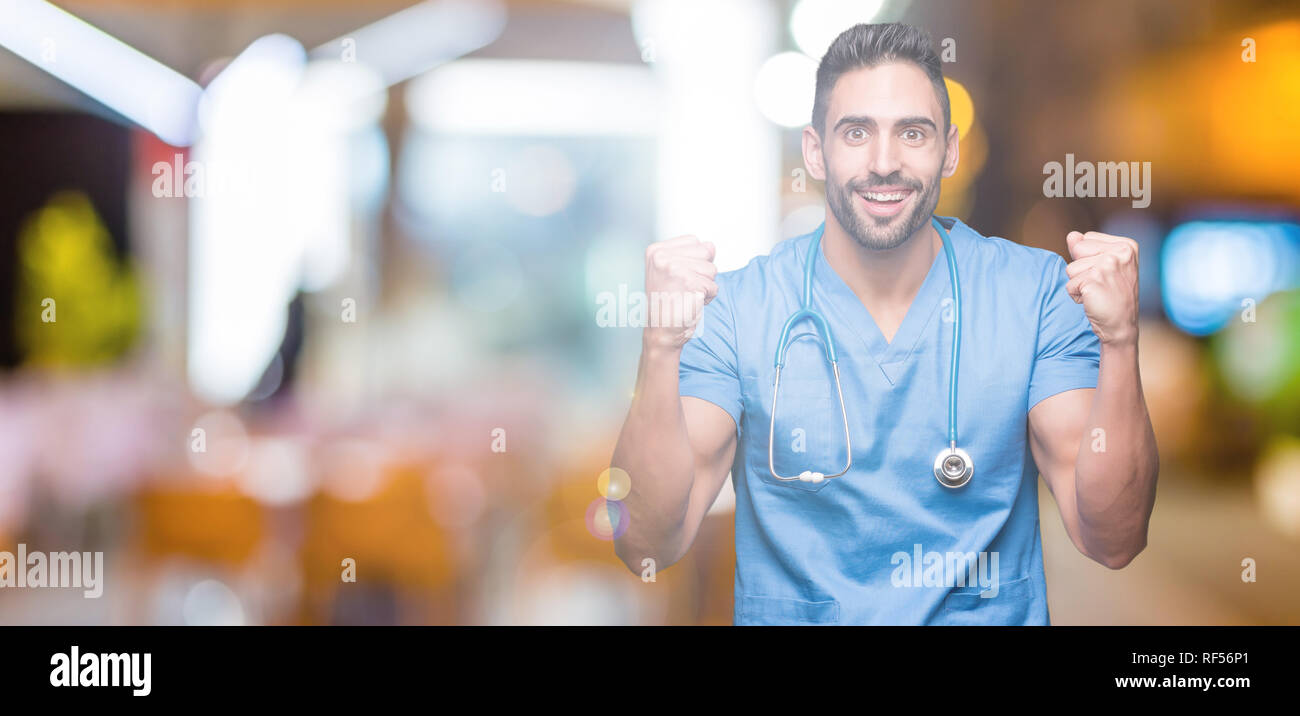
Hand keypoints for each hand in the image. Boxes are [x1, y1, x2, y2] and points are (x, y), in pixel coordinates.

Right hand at [642, 235, 717, 350]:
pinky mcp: (689, 283)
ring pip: (712, 269)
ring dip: (705, 286)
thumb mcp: (672, 271)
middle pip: (706, 251)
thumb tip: (711, 246)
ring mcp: (675, 269)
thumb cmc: (667, 303)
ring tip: (686, 295)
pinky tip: (690, 303)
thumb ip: (690, 254)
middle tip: (683, 288)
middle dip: (702, 272)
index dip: (694, 261)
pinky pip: (714, 286)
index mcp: (656, 251)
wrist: (661, 331)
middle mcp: (662, 257)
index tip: (678, 278)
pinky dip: (707, 298)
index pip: (694, 241)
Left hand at [1065, 231, 1139, 346]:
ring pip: (1070, 268)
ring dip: (1078, 284)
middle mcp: (1120, 253)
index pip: (1086, 238)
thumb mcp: (1104, 266)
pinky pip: (1069, 285)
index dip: (1088, 257)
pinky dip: (1076, 295)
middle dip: (1081, 269)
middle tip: (1100, 283)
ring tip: (1097, 292)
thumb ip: (1086, 248)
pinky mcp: (1094, 280)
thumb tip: (1071, 235)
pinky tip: (1093, 300)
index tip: (1106, 273)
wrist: (1121, 325)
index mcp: (1127, 245)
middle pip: (1077, 249)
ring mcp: (1107, 266)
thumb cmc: (1113, 295)